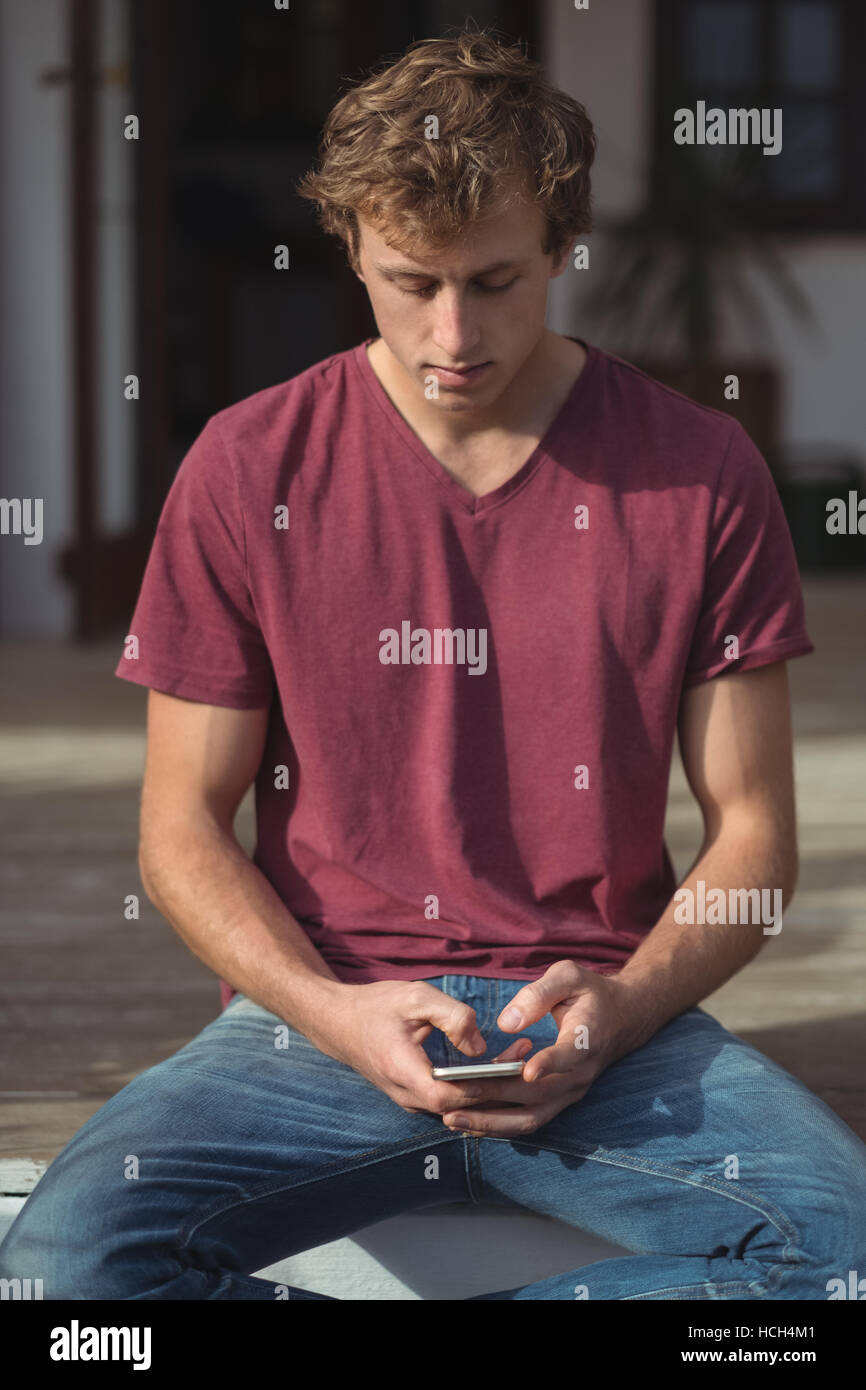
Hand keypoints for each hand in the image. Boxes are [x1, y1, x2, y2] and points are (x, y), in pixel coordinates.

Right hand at [310, 978, 530, 1119]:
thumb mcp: (415, 997)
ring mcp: (409, 1100)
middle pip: (459, 1107)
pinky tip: (495, 1064)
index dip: (482, 1086)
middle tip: (526, 1056)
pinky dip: (473, 1086)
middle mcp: (405, 1094)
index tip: (512, 1065)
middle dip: (495, 1085)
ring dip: (487, 1086)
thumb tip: (481, 1046)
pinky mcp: (414, 1096)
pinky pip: (449, 1100)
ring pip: (457, 1107)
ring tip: (518, 1056)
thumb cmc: (377, 1005)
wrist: (338, 1023)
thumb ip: (452, 1016)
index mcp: (402, 1070)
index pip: (449, 1097)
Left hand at [440, 960, 642, 1138]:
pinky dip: (497, 1124)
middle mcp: (580, 1075)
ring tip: (453, 1119)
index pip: (569, 1055)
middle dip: (496, 1096)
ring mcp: (569, 1093)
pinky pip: (527, 1119)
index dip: (550, 1064)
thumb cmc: (589, 993)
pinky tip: (467, 1121)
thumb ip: (539, 993)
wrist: (620, 1019)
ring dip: (492, 1122)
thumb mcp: (569, 976)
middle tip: (455, 1094)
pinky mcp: (557, 1102)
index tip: (527, 1070)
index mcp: (587, 1039)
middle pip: (538, 1095)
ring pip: (531, 1118)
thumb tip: (507, 1022)